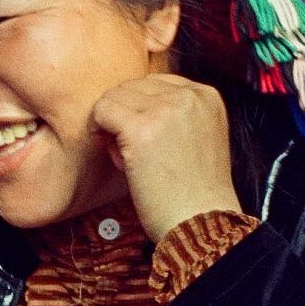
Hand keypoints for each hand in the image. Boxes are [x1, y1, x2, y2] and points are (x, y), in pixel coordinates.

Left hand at [88, 74, 238, 242]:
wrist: (201, 223)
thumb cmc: (193, 192)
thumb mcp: (195, 138)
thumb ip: (170, 115)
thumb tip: (119, 104)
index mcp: (206, 95)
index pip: (154, 83)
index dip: (138, 108)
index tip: (141, 137)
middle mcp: (189, 96)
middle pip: (132, 87)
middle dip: (124, 115)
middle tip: (131, 151)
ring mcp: (166, 110)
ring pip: (114, 97)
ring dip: (111, 124)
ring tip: (129, 158)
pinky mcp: (142, 129)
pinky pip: (102, 112)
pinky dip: (99, 131)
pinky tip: (115, 155)